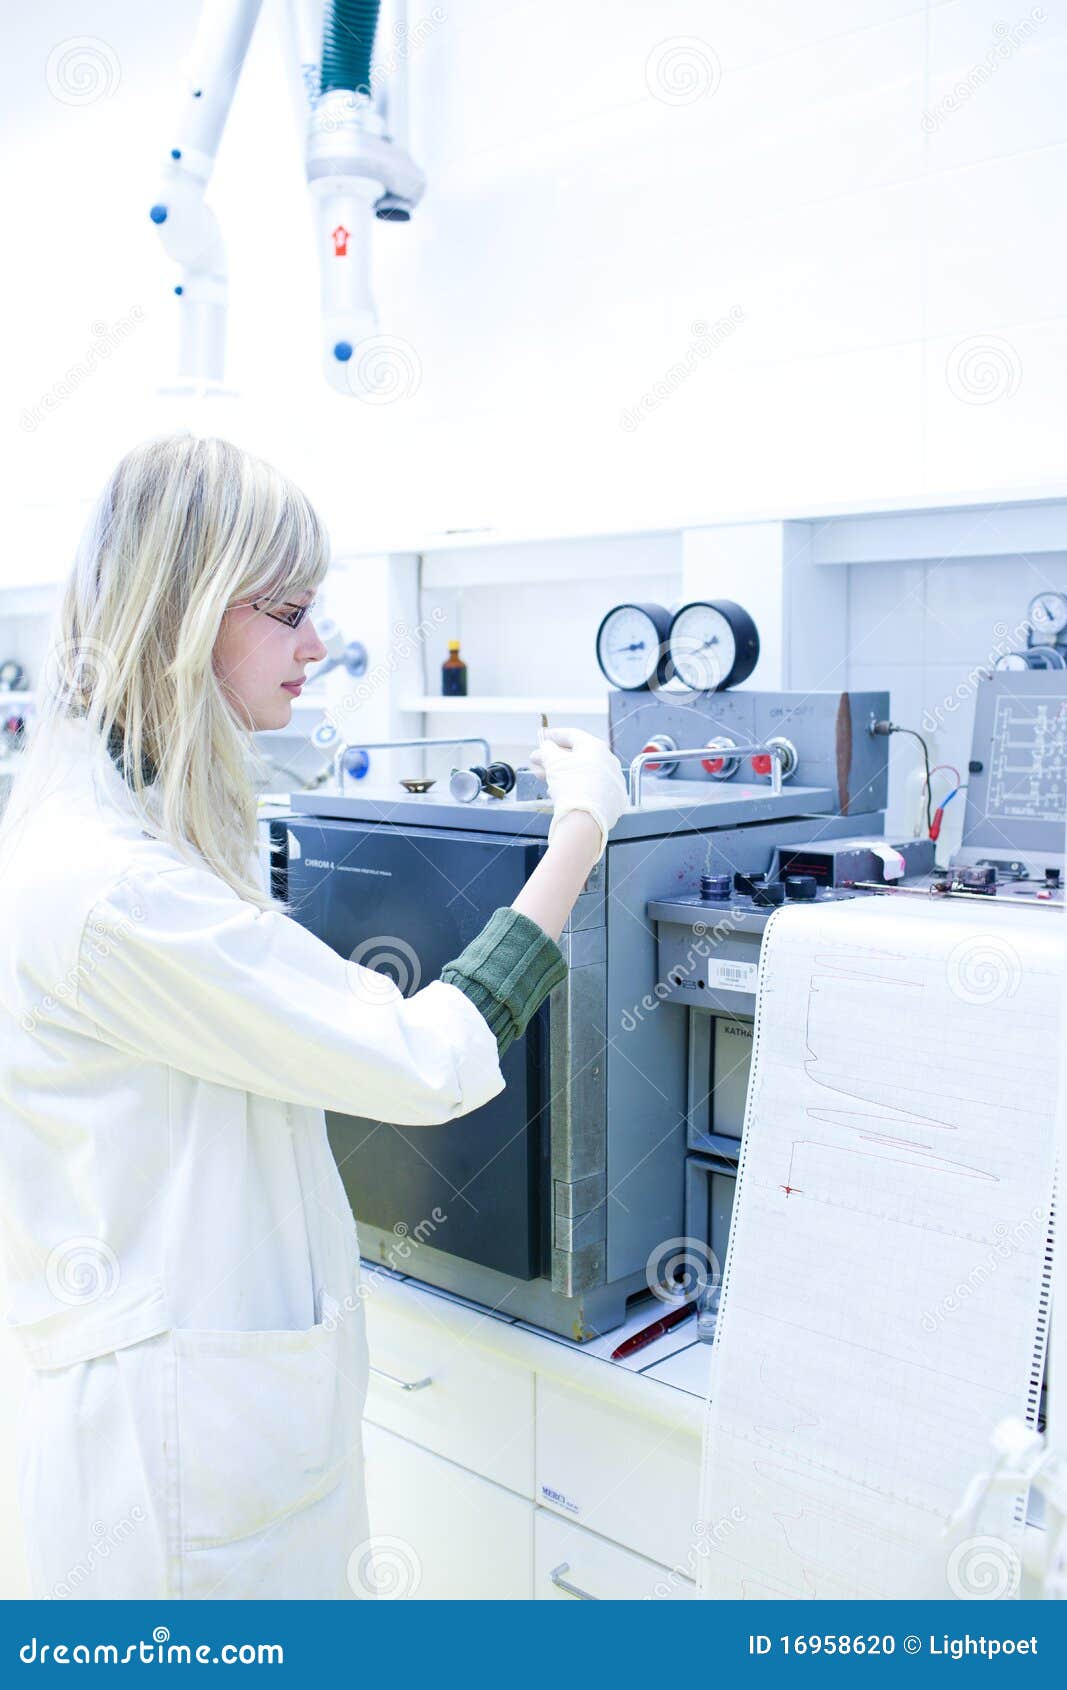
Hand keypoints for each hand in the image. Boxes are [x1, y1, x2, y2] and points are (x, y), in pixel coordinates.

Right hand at [527, 726, 628, 860]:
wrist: (586, 820)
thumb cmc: (570, 784)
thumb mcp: (553, 762)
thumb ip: (548, 750)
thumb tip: (547, 747)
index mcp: (596, 747)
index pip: (573, 736)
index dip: (555, 736)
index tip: (543, 738)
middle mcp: (609, 762)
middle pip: (578, 756)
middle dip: (554, 759)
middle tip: (538, 762)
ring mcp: (613, 782)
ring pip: (583, 773)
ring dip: (562, 774)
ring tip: (544, 779)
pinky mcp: (613, 801)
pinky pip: (590, 789)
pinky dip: (574, 787)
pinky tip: (559, 793)